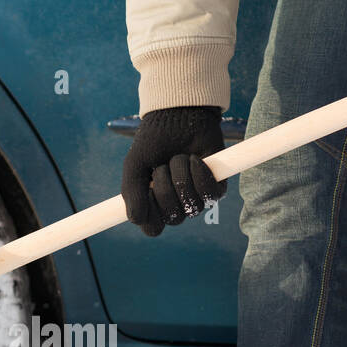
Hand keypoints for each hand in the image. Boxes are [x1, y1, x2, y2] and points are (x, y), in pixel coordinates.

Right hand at [121, 106, 227, 236]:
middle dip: (165, 187)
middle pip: (173, 218)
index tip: (145, 190)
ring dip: (182, 176)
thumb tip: (135, 219)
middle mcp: (177, 206)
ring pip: (193, 206)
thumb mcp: (134, 165)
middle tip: (162, 166)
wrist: (177, 117)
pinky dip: (200, 174)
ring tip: (178, 158)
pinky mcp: (216, 186)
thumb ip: (131, 193)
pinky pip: (210, 195)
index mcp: (155, 205)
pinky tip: (194, 159)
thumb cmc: (153, 142)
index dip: (150, 213)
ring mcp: (197, 198)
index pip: (153, 229)